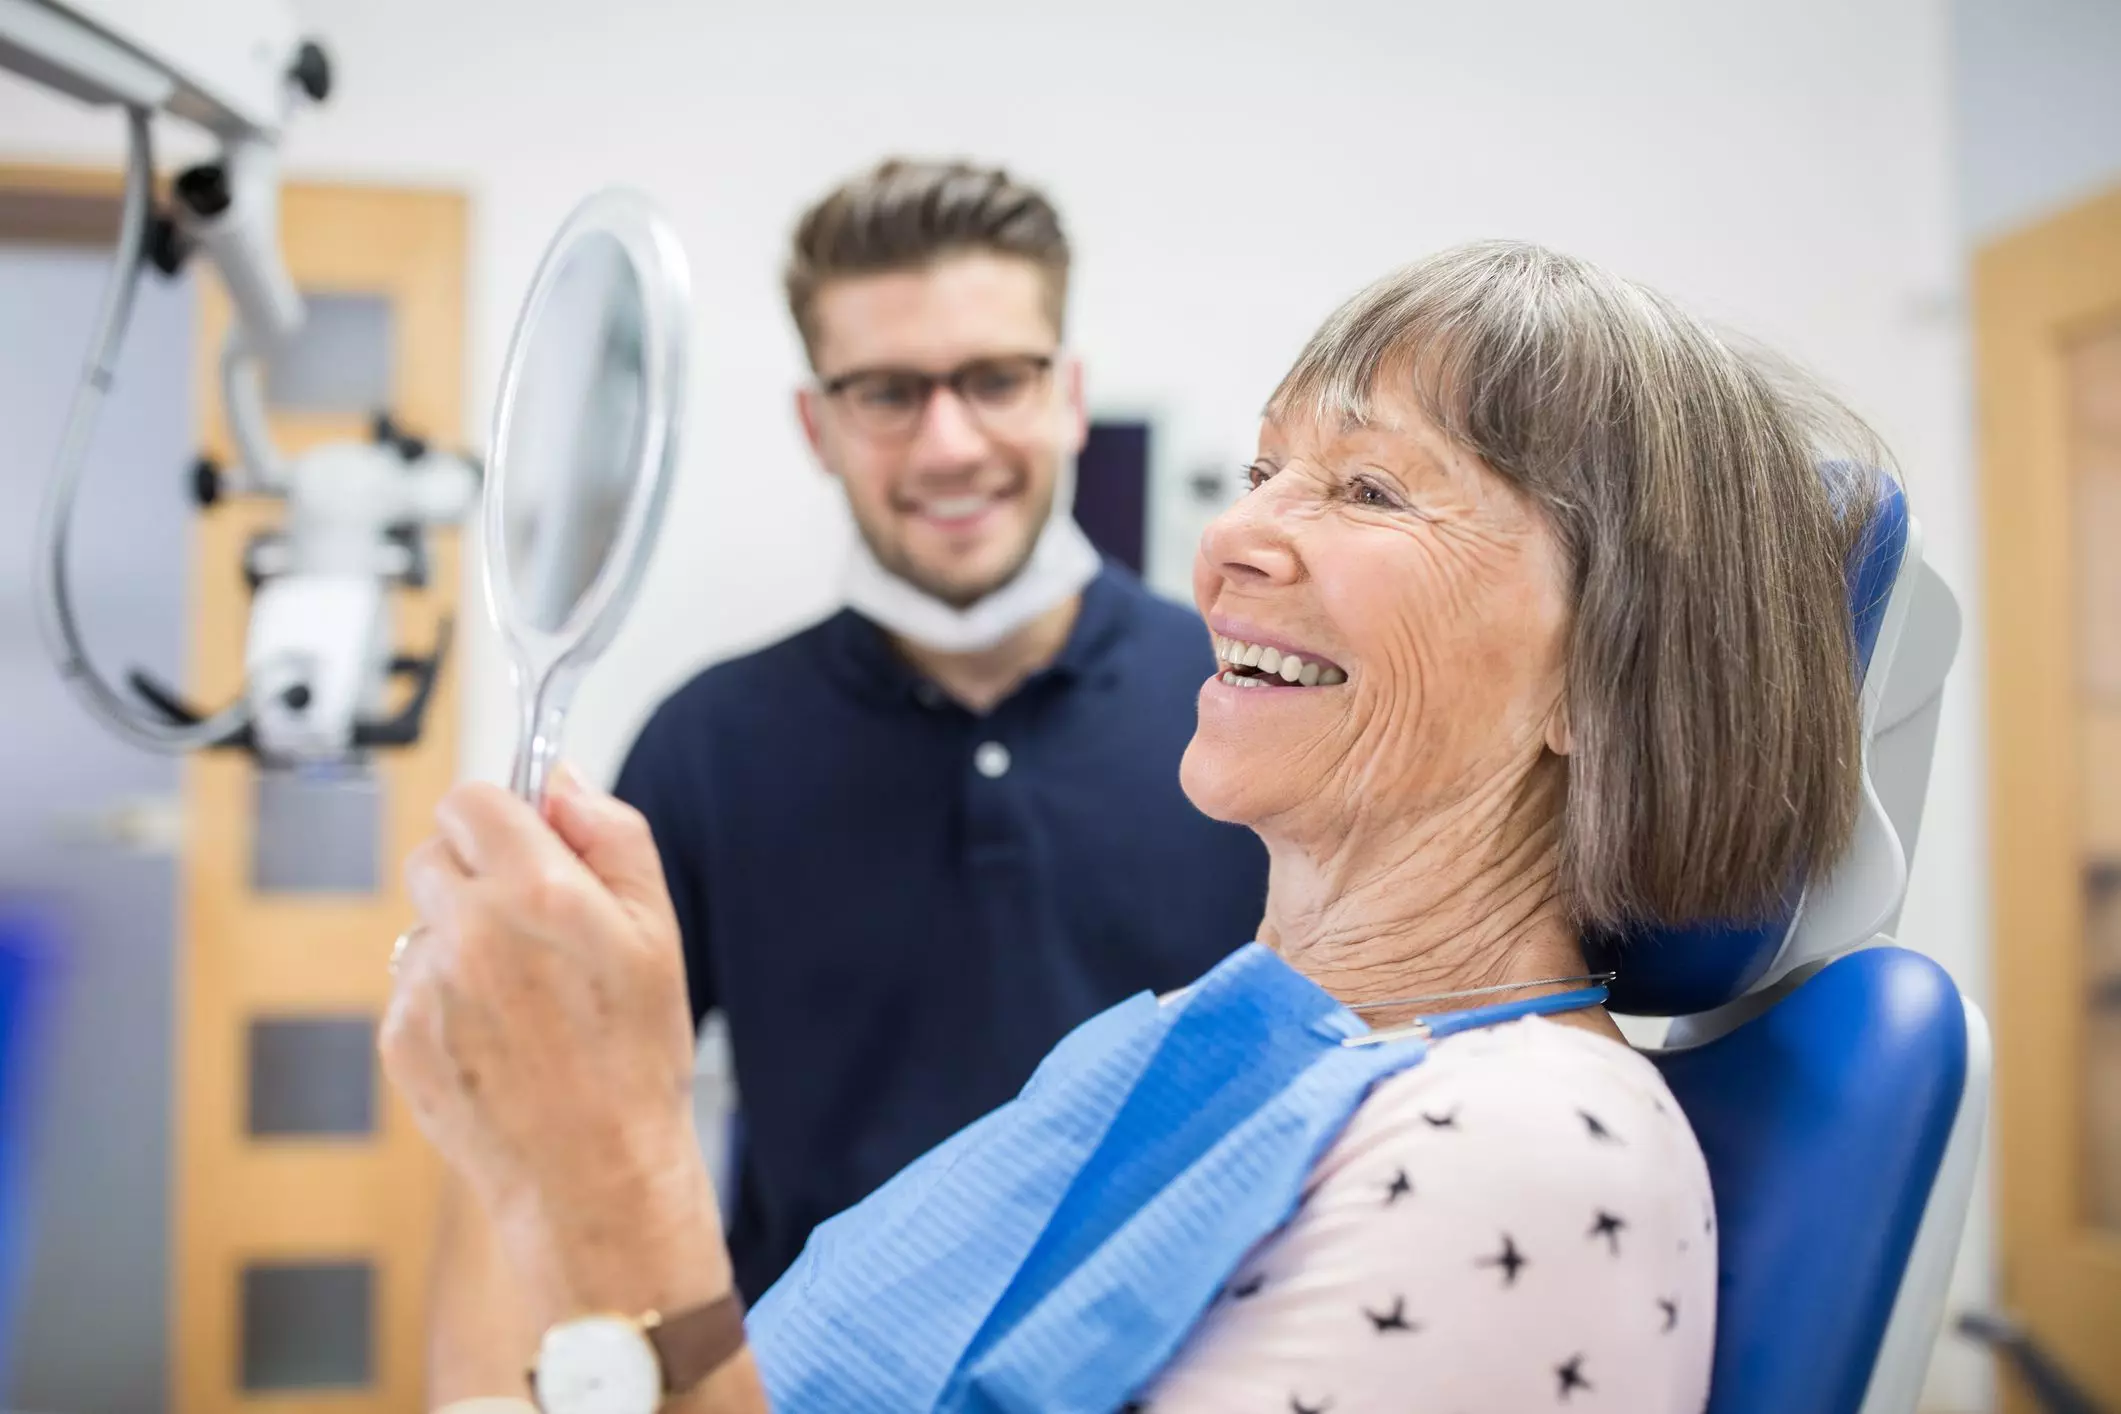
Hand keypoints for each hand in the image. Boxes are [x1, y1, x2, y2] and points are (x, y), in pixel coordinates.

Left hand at [381, 768, 727, 1322]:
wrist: (594, 1178)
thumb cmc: (636, 1058)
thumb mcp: (658, 931)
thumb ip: (613, 836)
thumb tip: (561, 783)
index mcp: (540, 892)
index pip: (472, 800)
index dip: (501, 818)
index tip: (525, 848)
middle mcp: (472, 931)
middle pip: (434, 853)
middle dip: (476, 875)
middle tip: (532, 929)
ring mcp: (426, 987)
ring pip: (423, 922)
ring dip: (459, 939)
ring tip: (522, 999)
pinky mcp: (399, 1037)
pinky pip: (411, 986)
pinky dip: (445, 1000)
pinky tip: (498, 1040)